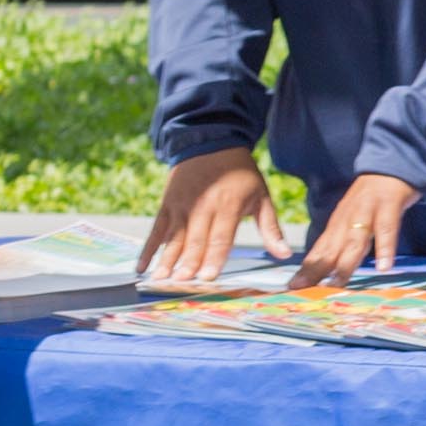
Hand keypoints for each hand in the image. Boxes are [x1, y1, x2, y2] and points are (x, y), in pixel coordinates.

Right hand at [139, 148, 283, 288]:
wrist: (211, 143)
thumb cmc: (241, 175)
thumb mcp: (262, 197)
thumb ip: (271, 228)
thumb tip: (284, 255)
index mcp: (229, 206)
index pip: (221, 238)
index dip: (214, 258)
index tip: (207, 277)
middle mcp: (203, 207)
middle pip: (195, 240)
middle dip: (188, 263)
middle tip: (181, 283)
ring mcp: (182, 206)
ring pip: (173, 238)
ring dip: (166, 260)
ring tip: (160, 280)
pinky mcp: (167, 204)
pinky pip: (156, 230)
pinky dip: (148, 249)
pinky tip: (141, 267)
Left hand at [290, 173, 425, 288]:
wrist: (391, 166)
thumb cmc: (372, 199)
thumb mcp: (353, 220)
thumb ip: (343, 241)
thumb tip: (330, 268)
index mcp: (338, 225)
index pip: (319, 250)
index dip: (306, 269)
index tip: (292, 287)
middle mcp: (347, 220)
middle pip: (331, 248)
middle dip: (315, 269)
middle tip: (301, 289)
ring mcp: (367, 212)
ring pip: (354, 241)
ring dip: (345, 263)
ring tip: (337, 284)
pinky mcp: (388, 206)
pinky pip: (386, 230)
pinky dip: (385, 248)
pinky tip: (385, 267)